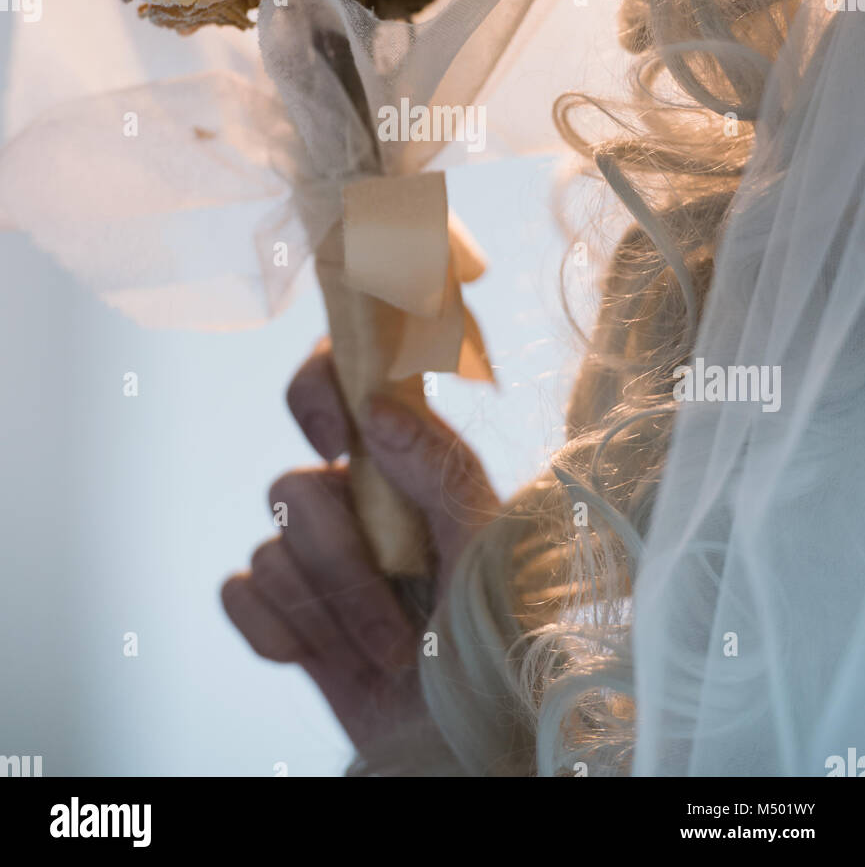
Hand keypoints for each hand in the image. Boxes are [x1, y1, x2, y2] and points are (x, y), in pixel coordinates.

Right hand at [221, 340, 497, 752]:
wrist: (473, 741)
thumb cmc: (503, 635)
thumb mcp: (491, 546)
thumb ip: (441, 468)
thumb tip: (376, 406)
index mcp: (406, 462)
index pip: (338, 379)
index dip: (318, 391)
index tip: (339, 443)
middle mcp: (354, 498)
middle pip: (292, 487)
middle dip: (342, 565)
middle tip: (403, 623)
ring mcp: (315, 557)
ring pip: (270, 548)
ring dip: (328, 613)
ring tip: (389, 653)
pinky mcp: (284, 612)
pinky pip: (239, 593)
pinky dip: (275, 630)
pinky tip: (320, 657)